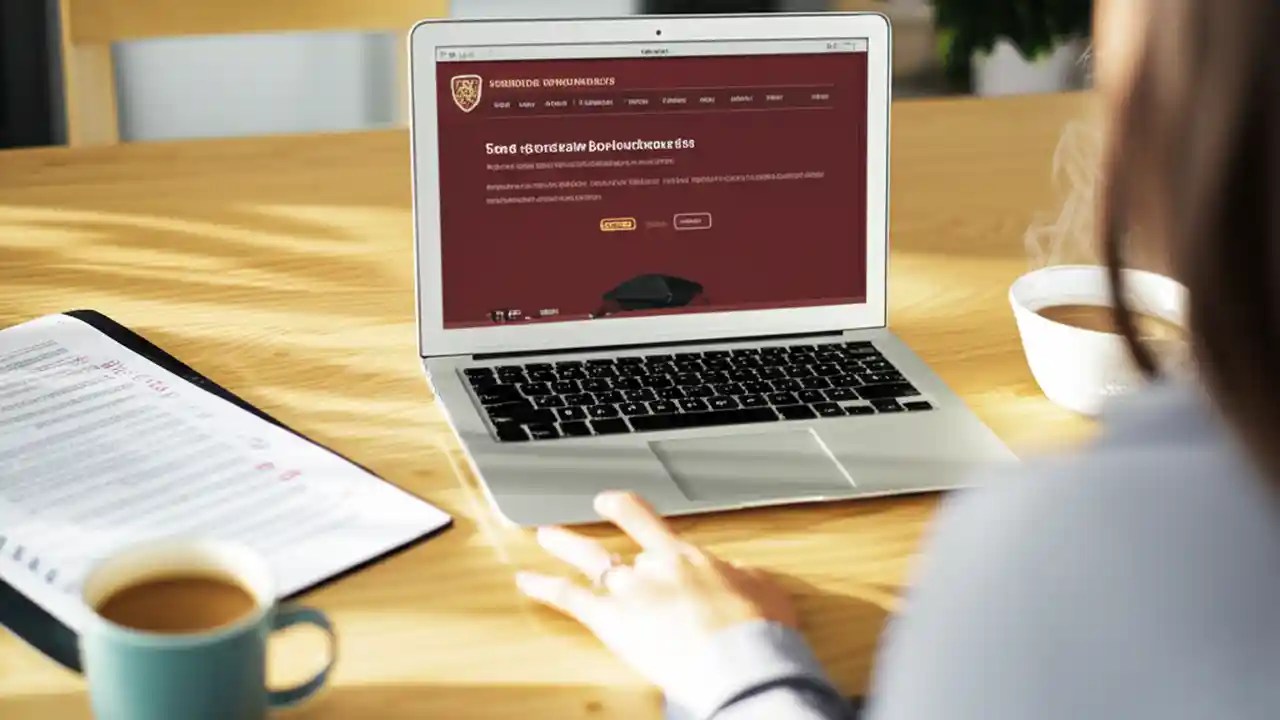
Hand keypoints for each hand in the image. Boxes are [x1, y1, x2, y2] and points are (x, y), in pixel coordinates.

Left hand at [516, 491, 795, 696]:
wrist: (741, 657)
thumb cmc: (759, 630)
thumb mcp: (764, 592)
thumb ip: (743, 579)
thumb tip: (739, 575)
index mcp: (686, 558)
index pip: (649, 522)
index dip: (626, 509)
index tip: (612, 501)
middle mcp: (653, 566)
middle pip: (616, 539)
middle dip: (594, 527)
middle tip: (577, 515)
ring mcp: (630, 591)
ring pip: (588, 561)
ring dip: (563, 546)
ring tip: (545, 536)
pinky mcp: (612, 620)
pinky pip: (570, 598)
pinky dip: (545, 586)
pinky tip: (526, 580)